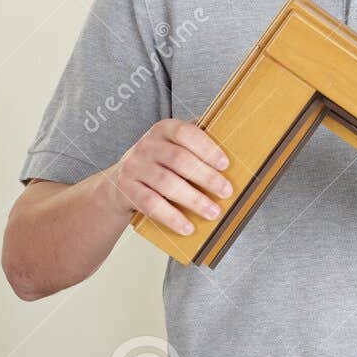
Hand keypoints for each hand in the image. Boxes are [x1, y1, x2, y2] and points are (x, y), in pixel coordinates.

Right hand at [112, 119, 231, 236]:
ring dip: (193, 200)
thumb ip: (197, 143)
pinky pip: (150, 204)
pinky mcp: (126, 189)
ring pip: (166, 183)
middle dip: (206, 177)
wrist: (119, 182)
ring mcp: (134, 167)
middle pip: (179, 159)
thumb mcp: (172, 147)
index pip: (185, 133)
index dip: (206, 148)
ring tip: (213, 213)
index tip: (225, 164)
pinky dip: (171, 217)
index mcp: (163, 130)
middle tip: (226, 192)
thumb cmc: (159, 164)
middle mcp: (146, 145)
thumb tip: (236, 147)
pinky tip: (187, 227)